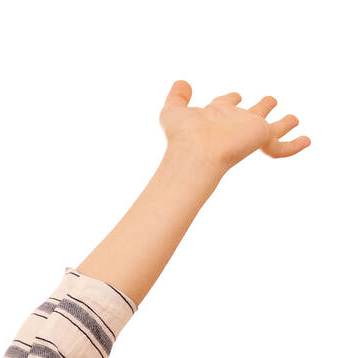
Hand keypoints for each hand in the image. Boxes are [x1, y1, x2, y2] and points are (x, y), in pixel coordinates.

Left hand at [160, 81, 309, 174]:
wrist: (195, 153)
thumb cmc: (182, 136)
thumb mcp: (172, 112)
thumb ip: (176, 97)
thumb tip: (181, 83)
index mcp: (216, 115)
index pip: (226, 104)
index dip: (229, 100)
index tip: (235, 97)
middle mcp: (235, 122)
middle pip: (253, 112)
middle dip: (260, 107)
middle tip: (270, 101)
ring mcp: (249, 131)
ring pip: (272, 127)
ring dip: (283, 123)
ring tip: (293, 120)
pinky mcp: (262, 139)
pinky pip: (281, 146)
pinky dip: (294, 144)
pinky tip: (306, 140)